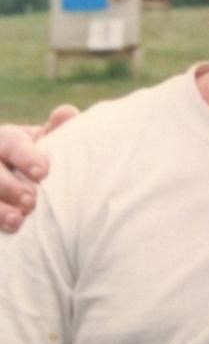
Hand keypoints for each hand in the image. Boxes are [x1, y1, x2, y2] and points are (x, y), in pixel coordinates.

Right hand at [0, 106, 78, 232]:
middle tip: (30, 200)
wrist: (19, 180)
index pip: (12, 143)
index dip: (26, 156)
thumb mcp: (45, 144)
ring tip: (16, 221)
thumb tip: (67, 113)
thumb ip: (57, 131)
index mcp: (7, 140)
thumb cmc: (37, 161)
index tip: (42, 172)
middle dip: (9, 185)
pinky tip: (7, 230)